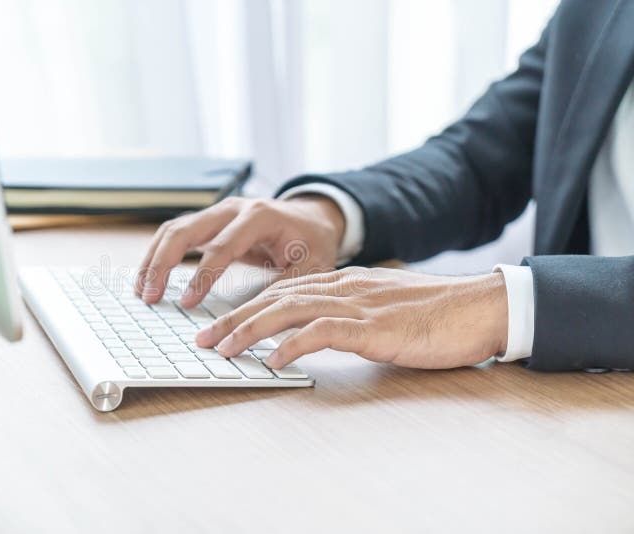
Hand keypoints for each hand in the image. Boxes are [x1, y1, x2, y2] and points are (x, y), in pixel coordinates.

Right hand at [135, 195, 345, 306]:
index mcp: (259, 216)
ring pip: (174, 229)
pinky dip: (159, 254)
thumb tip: (255, 320)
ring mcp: (218, 212)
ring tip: (141, 290)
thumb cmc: (313, 243)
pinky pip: (177, 234)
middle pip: (185, 230)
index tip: (185, 303)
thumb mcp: (311, 268)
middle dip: (162, 264)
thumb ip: (284, 289)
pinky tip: (149, 278)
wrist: (313, 219)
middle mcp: (233, 208)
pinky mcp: (210, 222)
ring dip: (153, 259)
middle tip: (148, 296)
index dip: (202, 276)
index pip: (221, 246)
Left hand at [196, 267, 508, 368]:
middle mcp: (343, 287)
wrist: (480, 308)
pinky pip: (322, 332)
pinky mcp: (373, 327)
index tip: (221, 325)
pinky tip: (271, 360)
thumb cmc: (435, 314)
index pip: (282, 290)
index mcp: (344, 282)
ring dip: (249, 331)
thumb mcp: (383, 308)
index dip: (247, 307)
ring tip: (221, 350)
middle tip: (203, 340)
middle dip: (233, 319)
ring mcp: (357, 304)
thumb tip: (321, 330)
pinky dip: (291, 344)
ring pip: (288, 310)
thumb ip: (350, 314)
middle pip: (274, 298)